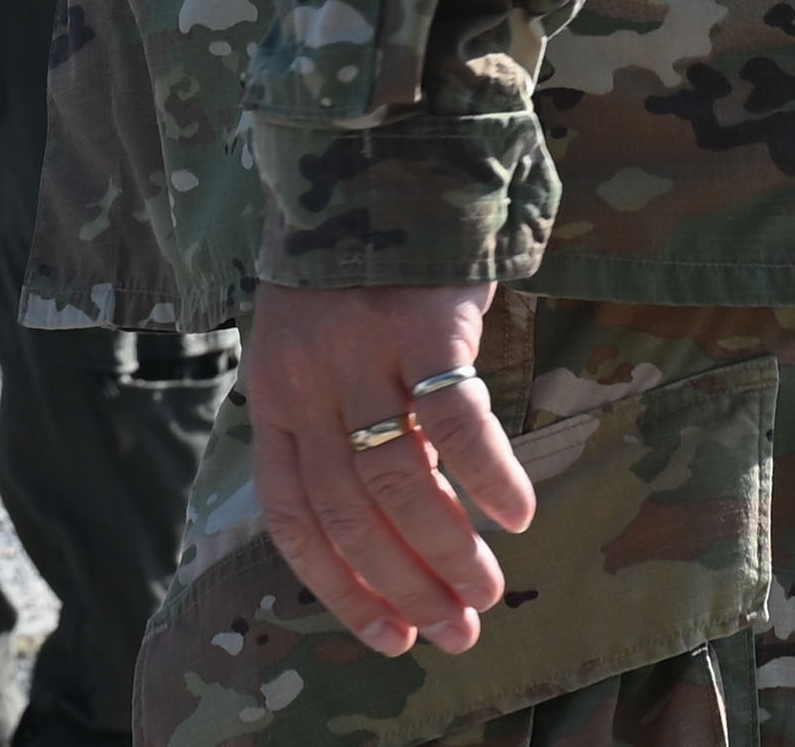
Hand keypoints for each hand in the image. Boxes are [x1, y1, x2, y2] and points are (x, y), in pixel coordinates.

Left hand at [244, 281, 534, 657]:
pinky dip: (487, 476)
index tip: (392, 638)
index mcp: (276, 396)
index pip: (295, 520)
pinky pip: (455, 419)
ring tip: (487, 590)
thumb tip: (396, 535)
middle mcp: (307, 380)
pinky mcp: (420, 320)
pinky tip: (518, 515)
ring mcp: (359, 349)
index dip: (341, 588)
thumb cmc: (360, 268)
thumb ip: (340, 427)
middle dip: (403, 586)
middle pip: (350, 513)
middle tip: (457, 632)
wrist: (381, 155)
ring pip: (398, 480)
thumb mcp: (319, 349)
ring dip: (447, 549)